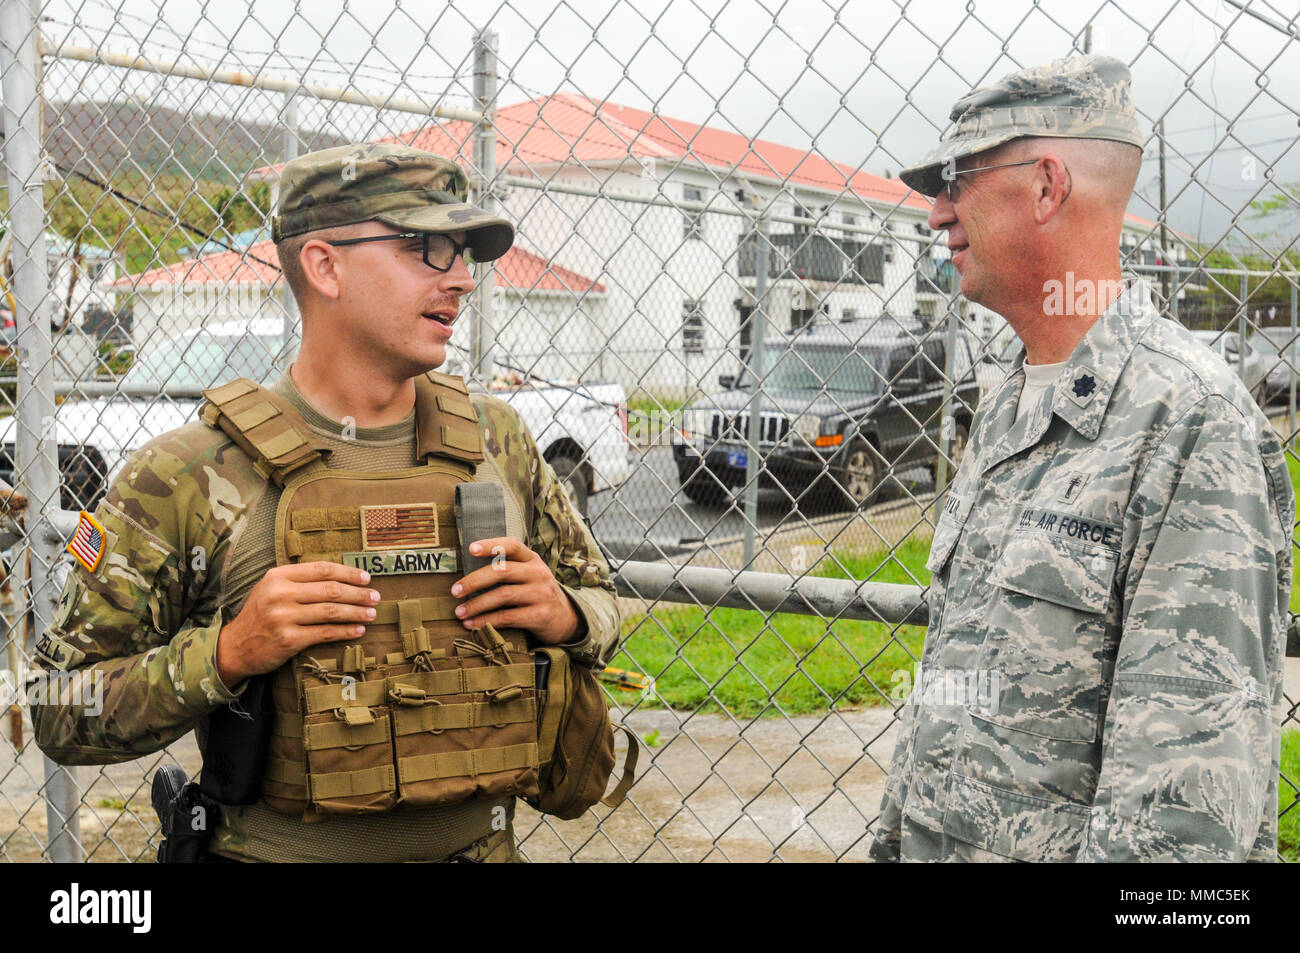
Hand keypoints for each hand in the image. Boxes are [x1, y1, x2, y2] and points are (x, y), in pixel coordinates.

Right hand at [215, 562, 379, 685]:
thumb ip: (299, 580)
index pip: (322, 569)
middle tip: (376, 597)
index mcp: (278, 576)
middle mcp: (280, 594)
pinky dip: (346, 631)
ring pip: (331, 611)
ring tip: (372, 614)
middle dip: (358, 594)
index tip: (366, 578)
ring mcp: (283, 617)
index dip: (348, 573)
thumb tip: (341, 577)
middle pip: (331, 590)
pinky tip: (359, 630)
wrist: (235, 647)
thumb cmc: (260, 615)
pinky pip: (325, 633)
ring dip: (357, 613)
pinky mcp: (289, 640)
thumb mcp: (272, 588)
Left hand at [450, 537, 581, 644]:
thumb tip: (466, 573)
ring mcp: (541, 594)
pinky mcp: (541, 615)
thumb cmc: (536, 594)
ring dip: (477, 605)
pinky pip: (508, 617)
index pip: (511, 545)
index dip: (490, 545)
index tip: (470, 549)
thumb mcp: (528, 575)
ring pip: (503, 595)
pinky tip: (473, 624)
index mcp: (532, 559)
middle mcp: (538, 573)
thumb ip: (507, 569)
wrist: (566, 619)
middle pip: (502, 571)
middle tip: (455, 591)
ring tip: (459, 612)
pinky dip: (486, 621)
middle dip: (474, 581)